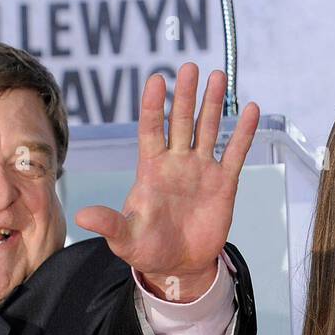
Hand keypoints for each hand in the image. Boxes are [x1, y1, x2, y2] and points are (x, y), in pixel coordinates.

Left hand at [74, 62, 259, 299]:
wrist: (179, 267)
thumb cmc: (147, 250)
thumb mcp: (124, 240)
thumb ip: (109, 224)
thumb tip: (82, 215)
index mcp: (151, 170)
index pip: (150, 130)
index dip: (153, 106)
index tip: (156, 79)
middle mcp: (176, 163)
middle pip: (180, 122)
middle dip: (185, 95)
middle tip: (190, 67)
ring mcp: (200, 170)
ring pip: (207, 129)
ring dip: (212, 104)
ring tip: (217, 76)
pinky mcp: (223, 183)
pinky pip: (234, 153)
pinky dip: (243, 133)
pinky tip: (252, 110)